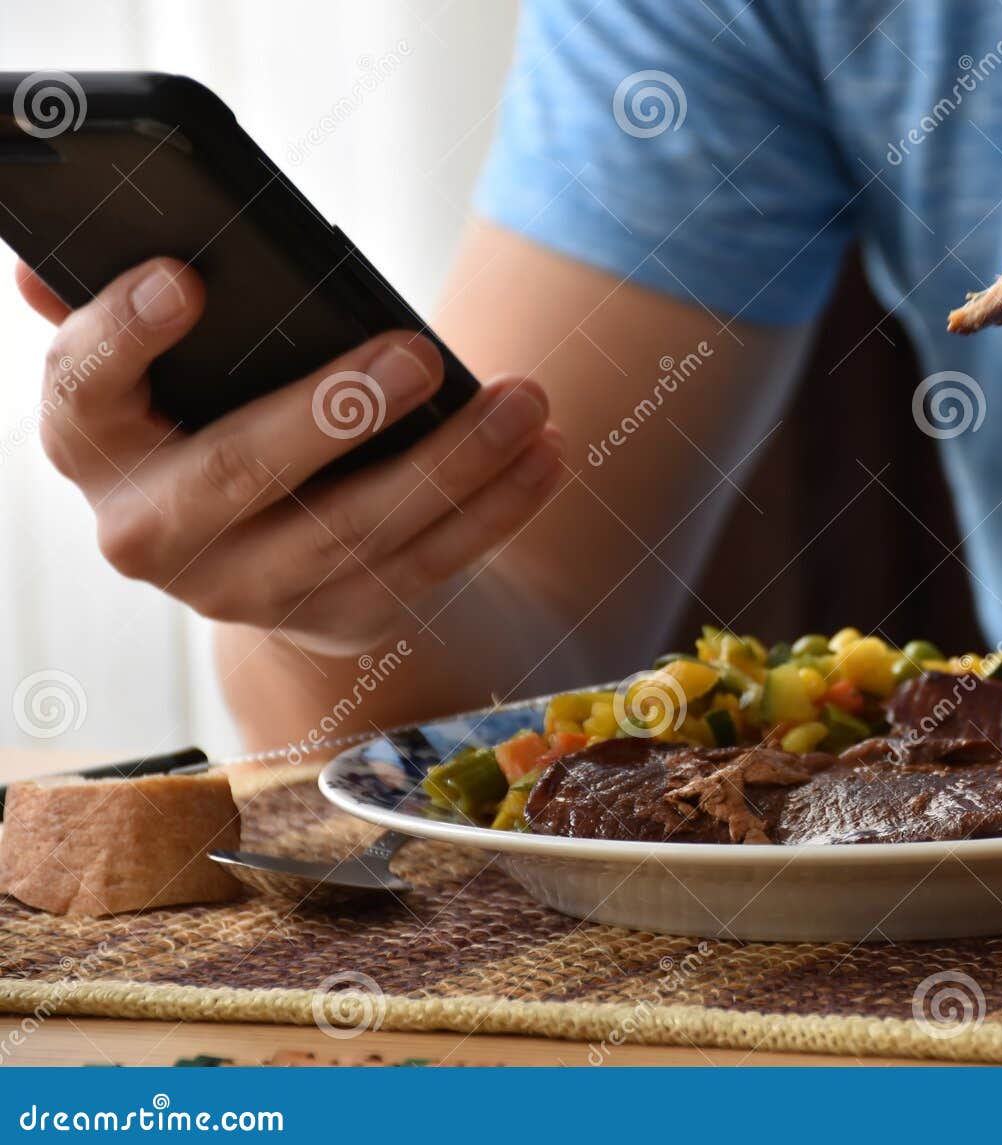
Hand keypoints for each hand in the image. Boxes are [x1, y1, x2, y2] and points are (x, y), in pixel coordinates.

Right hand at [17, 256, 564, 656]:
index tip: (182, 281)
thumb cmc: (208, 419)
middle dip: (334, 413)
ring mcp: (251, 590)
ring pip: (360, 529)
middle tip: (416, 355)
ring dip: (455, 462)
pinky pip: (429, 564)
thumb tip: (42, 262)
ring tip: (525, 401)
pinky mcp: (340, 618)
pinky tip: (546, 455)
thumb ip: (112, 320)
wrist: (259, 551)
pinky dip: (496, 509)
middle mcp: (158, 534)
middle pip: (242, 474)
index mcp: (96, 447)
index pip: (85, 388)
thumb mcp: (155, 373)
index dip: (125, 337)